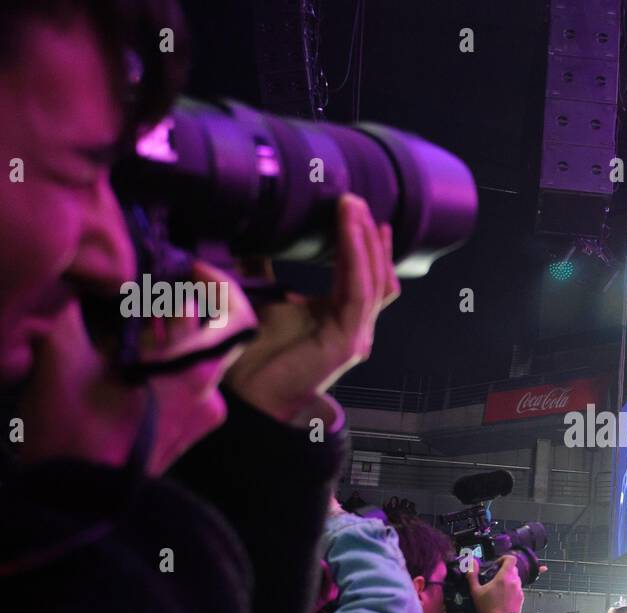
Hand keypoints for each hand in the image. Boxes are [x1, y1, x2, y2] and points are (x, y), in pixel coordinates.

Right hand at [18, 261, 255, 475]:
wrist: (77, 507)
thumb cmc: (71, 433)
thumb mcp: (60, 358)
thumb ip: (75, 308)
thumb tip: (87, 277)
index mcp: (192, 371)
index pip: (237, 314)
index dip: (218, 282)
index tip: (188, 267)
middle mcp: (208, 393)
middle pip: (213, 332)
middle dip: (182, 307)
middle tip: (147, 295)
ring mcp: (202, 417)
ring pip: (196, 359)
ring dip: (168, 338)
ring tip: (125, 331)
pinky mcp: (188, 435)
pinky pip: (186, 385)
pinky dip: (164, 366)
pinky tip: (125, 366)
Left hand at [223, 194, 399, 424]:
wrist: (249, 397)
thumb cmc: (256, 358)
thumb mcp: (262, 302)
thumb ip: (265, 275)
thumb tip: (252, 243)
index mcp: (339, 320)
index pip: (366, 278)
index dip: (367, 246)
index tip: (360, 213)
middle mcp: (354, 329)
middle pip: (377, 276)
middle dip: (369, 237)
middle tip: (356, 200)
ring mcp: (355, 337)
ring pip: (372, 281)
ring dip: (364, 241)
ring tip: (354, 208)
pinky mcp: (348, 342)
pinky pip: (359, 292)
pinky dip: (356, 259)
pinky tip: (349, 233)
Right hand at [468, 555, 523, 612]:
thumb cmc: (489, 608)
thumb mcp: (476, 591)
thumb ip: (473, 575)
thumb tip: (471, 563)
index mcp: (504, 577)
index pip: (511, 559)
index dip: (504, 558)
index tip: (497, 564)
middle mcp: (514, 581)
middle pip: (513, 568)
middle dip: (504, 570)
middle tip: (495, 576)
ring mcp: (519, 590)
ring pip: (515, 579)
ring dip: (508, 580)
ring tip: (498, 588)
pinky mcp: (521, 598)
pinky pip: (517, 588)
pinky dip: (511, 589)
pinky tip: (503, 597)